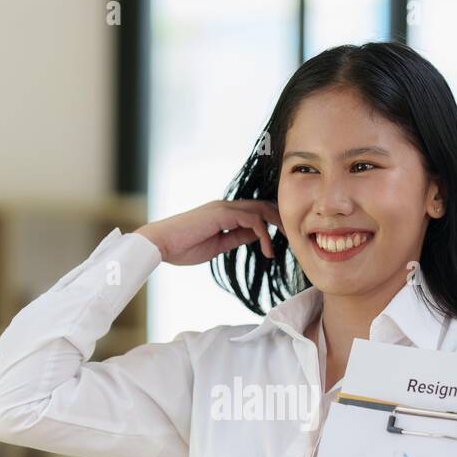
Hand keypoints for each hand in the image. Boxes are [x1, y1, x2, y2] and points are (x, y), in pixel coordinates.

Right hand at [134, 199, 281, 266]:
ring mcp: (224, 208)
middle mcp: (226, 207)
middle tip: (295, 238)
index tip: (283, 241)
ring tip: (288, 242)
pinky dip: (263, 234)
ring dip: (278, 225)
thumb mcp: (218, 246)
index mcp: (224, 214)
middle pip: (263, 206)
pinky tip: (267, 250)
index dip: (273, 224)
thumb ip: (236, 238)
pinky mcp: (222, 213)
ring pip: (261, 209)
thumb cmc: (182, 248)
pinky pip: (252, 219)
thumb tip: (255, 237)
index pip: (256, 213)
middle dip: (281, 220)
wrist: (161, 244)